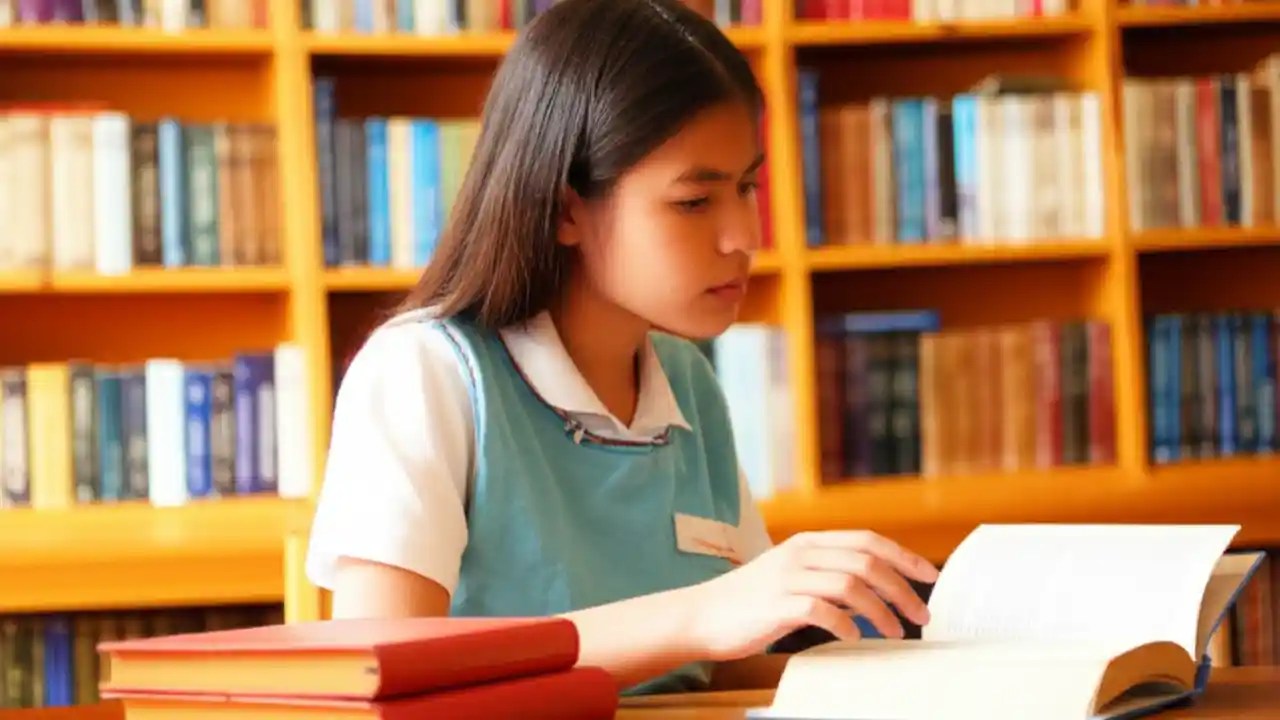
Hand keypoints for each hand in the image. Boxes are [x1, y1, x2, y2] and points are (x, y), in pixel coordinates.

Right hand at [684, 530, 940, 661]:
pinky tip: (854, 637)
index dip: (904, 557)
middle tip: (921, 616)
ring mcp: (788, 578)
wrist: (701, 615)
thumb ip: (827, 573)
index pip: (868, 540)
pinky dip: (846, 624)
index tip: (930, 577)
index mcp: (808, 542)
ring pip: (851, 584)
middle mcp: (801, 554)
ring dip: (881, 611)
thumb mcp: (791, 574)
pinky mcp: (776, 605)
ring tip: (895, 633)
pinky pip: (823, 611)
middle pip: (867, 562)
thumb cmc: (750, 601)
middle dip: (902, 589)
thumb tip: (876, 588)